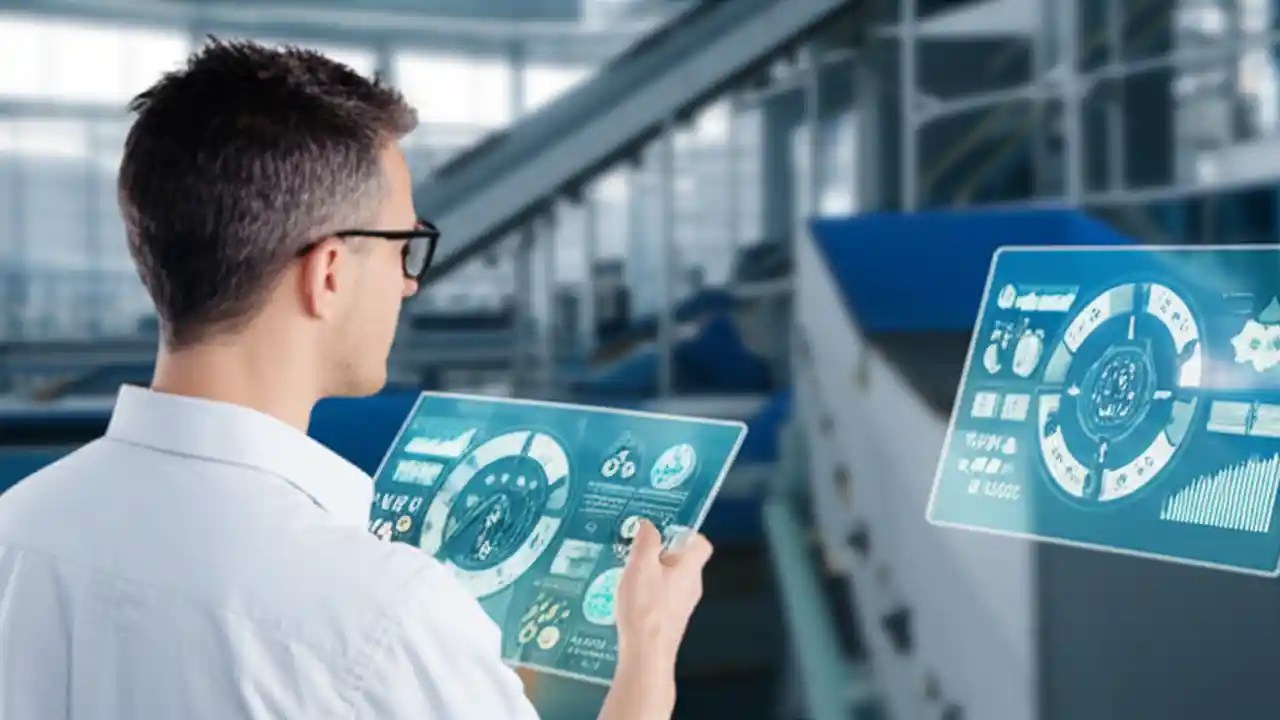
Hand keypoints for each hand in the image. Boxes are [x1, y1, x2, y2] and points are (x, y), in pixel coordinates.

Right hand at [614, 520, 713, 671]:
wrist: (646, 654)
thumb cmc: (646, 608)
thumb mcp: (640, 565)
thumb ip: (646, 541)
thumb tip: (649, 525)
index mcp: (690, 568)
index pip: (700, 544)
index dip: (684, 534)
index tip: (663, 530)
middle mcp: (691, 587)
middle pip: (681, 562)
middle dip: (658, 554)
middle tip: (636, 551)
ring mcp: (681, 607)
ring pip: (668, 581)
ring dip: (649, 576)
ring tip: (626, 575)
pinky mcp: (669, 622)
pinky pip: (660, 600)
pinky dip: (646, 595)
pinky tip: (626, 599)